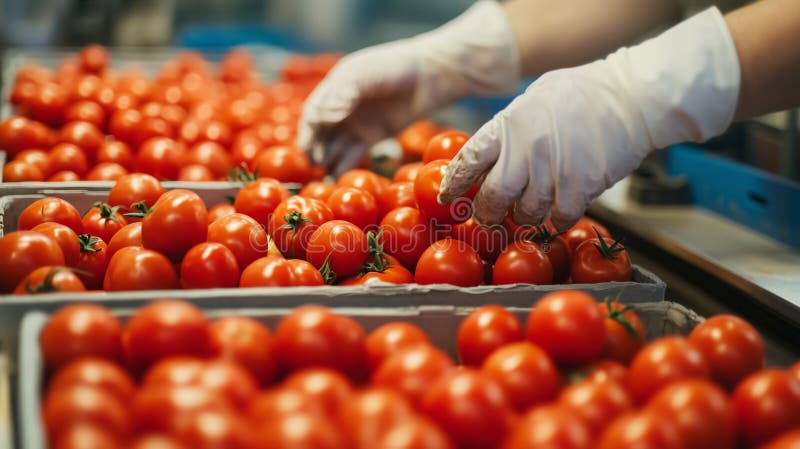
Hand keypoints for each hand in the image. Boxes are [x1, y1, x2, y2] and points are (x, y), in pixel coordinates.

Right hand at [297, 0, 519, 174]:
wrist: (429, 75)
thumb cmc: (395, 66)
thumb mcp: (365, 74)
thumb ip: (343, 93)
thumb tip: (325, 119)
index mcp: (335, 87)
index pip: (314, 111)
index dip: (309, 128)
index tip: (309, 144)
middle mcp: (341, 106)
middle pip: (320, 132)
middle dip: (314, 149)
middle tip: (311, 165)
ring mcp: (356, 122)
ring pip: (335, 145)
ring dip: (326, 161)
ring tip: (320, 178)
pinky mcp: (372, 136)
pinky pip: (353, 154)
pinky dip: (344, 166)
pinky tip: (337, 179)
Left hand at [439, 7, 740, 229]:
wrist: (631, 96)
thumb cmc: (582, 93)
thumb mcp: (533, 99)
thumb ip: (508, 128)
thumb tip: (486, 154)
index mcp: (508, 126)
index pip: (469, 161)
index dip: (455, 185)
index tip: (447, 199)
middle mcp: (524, 150)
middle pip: (492, 199)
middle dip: (488, 213)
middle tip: (490, 216)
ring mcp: (552, 171)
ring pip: (525, 214)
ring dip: (526, 217)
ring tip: (533, 207)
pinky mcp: (579, 188)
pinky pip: (558, 219)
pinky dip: (558, 220)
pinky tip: (563, 208)